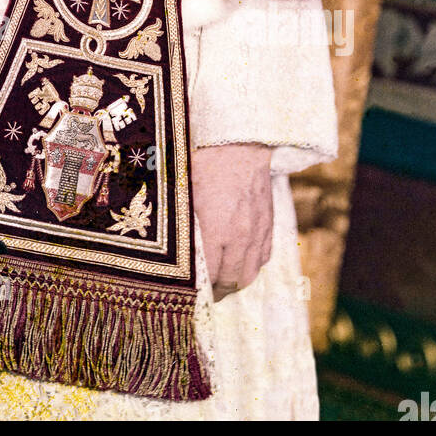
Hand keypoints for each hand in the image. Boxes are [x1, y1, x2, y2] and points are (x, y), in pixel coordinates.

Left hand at [191, 142, 272, 301]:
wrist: (240, 142)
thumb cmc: (204, 160)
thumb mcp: (183, 189)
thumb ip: (181, 221)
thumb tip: (166, 244)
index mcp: (217, 230)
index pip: (209, 275)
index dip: (199, 289)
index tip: (189, 294)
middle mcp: (241, 236)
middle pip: (231, 280)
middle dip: (217, 292)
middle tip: (205, 294)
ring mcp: (258, 231)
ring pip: (250, 273)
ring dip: (235, 281)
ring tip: (222, 283)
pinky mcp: (269, 222)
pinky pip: (264, 256)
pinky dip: (252, 264)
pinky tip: (240, 262)